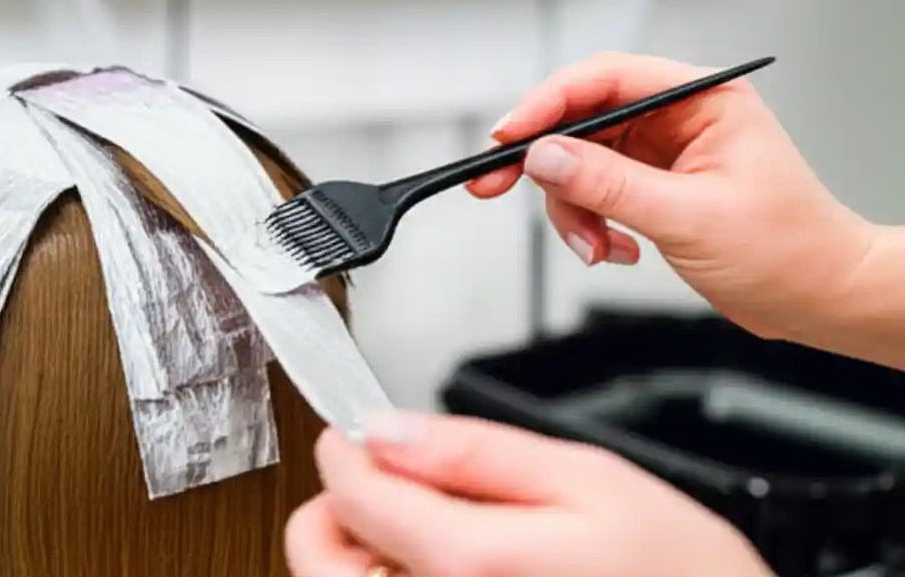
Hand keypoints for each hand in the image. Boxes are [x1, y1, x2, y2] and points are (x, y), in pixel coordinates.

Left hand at [286, 413, 769, 576]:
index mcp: (470, 563)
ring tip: (428, 525)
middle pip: (316, 554)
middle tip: (384, 481)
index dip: (345, 447)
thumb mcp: (586, 480)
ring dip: (362, 547)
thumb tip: (389, 429)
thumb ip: (474, 452)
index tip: (355, 432)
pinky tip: (447, 565)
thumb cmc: (675, 573)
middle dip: (339, 506)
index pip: (350, 493)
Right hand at [467, 52, 878, 343]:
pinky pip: (592, 193)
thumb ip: (609, 183)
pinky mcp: (650, 186)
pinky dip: (589, 225)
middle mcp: (678, 117)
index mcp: (701, 98)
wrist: (817, 298)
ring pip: (579, 163)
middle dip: (546, 164)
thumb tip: (546, 155)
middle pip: (581, 120)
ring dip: (573, 210)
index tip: (508, 135)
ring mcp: (661, 153)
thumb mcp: (688, 215)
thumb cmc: (788, 249)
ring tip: (596, 247)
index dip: (547, 102)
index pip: (605, 79)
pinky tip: (616, 250)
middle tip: (495, 184)